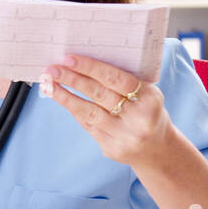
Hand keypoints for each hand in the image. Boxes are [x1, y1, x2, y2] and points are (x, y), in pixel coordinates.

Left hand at [39, 54, 173, 168]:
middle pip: (99, 94)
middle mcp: (139, 118)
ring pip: (88, 112)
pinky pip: (87, 125)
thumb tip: (83, 64)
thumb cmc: (146, 112)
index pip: (116, 79)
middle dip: (72, 79)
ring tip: (49, 84)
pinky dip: (72, 109)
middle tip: (52, 69)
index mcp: (150, 99)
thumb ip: (123, 82)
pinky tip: (60, 98)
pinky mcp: (112, 148)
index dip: (91, 68)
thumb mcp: (146, 94)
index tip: (69, 59)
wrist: (158, 149)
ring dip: (65, 96)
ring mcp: (125, 136)